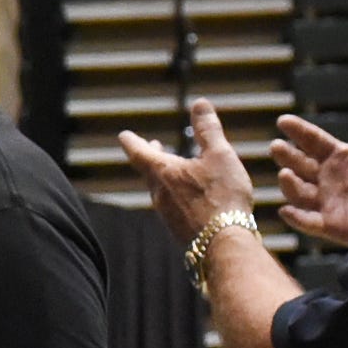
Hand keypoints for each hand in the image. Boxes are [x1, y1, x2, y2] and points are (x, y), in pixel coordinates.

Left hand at [118, 100, 260, 253]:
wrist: (224, 244)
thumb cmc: (222, 197)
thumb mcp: (220, 155)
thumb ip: (208, 130)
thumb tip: (199, 103)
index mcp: (163, 173)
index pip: (138, 152)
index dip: (131, 141)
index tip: (123, 135)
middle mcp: (159, 195)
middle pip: (148, 171)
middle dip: (149, 156)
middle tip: (151, 145)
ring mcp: (167, 215)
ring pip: (160, 190)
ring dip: (163, 176)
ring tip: (174, 169)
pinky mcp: (178, 230)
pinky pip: (172, 206)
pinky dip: (176, 194)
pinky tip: (190, 197)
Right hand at [272, 85, 347, 246]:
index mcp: (342, 157)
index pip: (313, 141)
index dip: (298, 131)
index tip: (283, 121)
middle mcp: (330, 179)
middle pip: (300, 165)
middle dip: (286, 155)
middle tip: (276, 146)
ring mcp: (328, 203)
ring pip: (299, 193)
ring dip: (289, 184)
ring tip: (286, 173)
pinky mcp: (332, 226)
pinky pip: (308, 222)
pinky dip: (296, 218)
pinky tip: (287, 210)